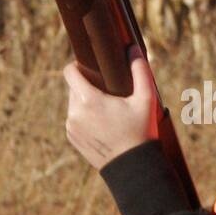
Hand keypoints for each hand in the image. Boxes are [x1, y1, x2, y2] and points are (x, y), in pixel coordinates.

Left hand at [62, 45, 159, 170]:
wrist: (133, 167)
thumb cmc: (141, 131)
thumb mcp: (146, 99)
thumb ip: (140, 71)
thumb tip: (133, 47)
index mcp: (88, 100)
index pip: (70, 72)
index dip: (78, 66)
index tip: (91, 68)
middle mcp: (74, 113)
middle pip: (74, 87)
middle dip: (87, 86)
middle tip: (108, 92)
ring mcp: (71, 127)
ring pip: (74, 104)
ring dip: (86, 102)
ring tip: (107, 110)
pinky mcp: (72, 138)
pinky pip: (75, 119)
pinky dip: (85, 117)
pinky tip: (103, 124)